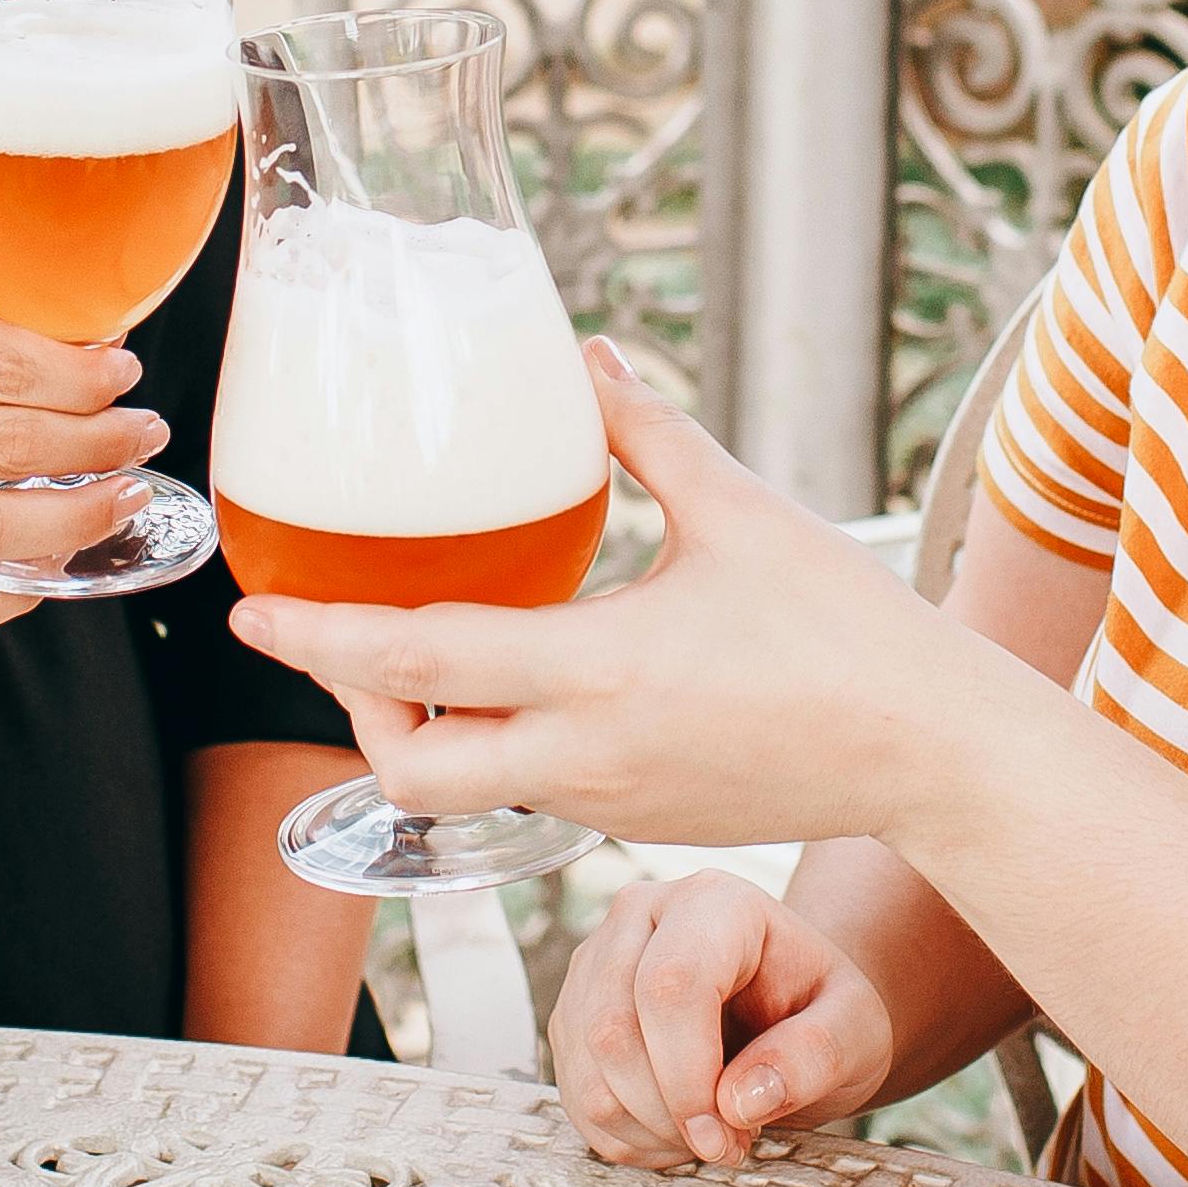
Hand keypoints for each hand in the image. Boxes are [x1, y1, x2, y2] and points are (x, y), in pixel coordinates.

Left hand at [227, 342, 1025, 847]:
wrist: (931, 750)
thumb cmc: (849, 627)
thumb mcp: (740, 509)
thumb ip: (644, 435)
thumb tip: (582, 360)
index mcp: (603, 671)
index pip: (423, 661)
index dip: (324, 638)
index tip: (256, 613)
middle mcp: (591, 756)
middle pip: (413, 768)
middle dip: (355, 710)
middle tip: (342, 640)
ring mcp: (612, 805)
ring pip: (469, 790)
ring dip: (424, 729)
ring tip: (420, 653)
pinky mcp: (639, 827)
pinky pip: (534, 793)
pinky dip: (497, 746)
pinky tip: (518, 686)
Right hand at [550, 871, 897, 1170]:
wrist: (790, 1009)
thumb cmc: (820, 1009)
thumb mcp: (855, 1030)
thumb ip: (816, 1055)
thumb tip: (741, 1100)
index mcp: (716, 902)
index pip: (671, 985)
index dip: (688, 1075)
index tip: (727, 1135)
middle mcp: (641, 917)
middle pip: (613, 1029)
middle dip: (668, 1114)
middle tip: (728, 1144)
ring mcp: (596, 963)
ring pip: (587, 1070)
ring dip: (647, 1130)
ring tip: (710, 1135)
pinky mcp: (574, 1014)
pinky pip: (575, 1096)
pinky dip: (625, 1137)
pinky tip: (676, 1132)